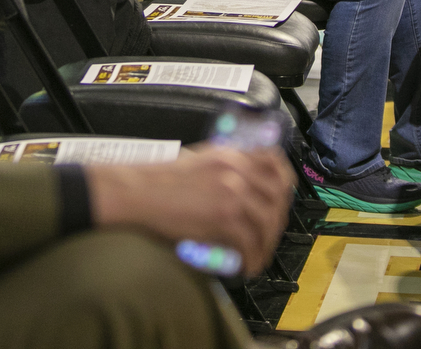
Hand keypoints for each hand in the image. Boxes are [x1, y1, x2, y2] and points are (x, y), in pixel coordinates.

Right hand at [86, 145, 294, 277]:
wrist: (136, 192)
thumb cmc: (158, 181)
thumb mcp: (197, 161)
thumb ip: (224, 168)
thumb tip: (242, 188)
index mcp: (231, 154)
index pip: (274, 163)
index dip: (284, 184)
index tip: (281, 200)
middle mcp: (237, 169)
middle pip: (277, 197)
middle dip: (276, 221)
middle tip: (268, 236)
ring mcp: (233, 192)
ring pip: (268, 223)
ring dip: (266, 245)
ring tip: (256, 257)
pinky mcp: (224, 216)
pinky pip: (251, 242)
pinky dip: (251, 258)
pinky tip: (244, 266)